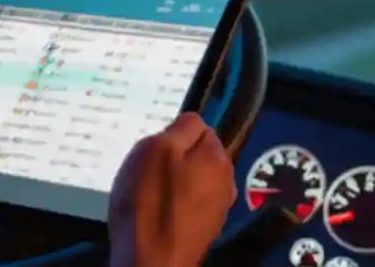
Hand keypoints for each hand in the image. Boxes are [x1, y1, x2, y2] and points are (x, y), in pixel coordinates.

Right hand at [107, 113, 236, 266]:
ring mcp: (217, 210)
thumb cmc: (149, 202)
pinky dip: (171, 206)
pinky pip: (186, 206)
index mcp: (218, 158)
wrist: (150, 262)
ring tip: (147, 197)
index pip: (199, 128)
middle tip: (147, 174)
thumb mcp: (156, 149)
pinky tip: (154, 216)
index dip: (173, 136)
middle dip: (172, 161)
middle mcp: (226, 183)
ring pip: (190, 181)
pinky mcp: (204, 231)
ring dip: (171, 184)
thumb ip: (180, 129)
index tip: (155, 151)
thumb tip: (193, 122)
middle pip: (195, 157)